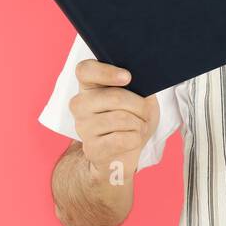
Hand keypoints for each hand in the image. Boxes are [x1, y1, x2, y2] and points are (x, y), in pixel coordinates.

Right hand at [69, 59, 160, 183]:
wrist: (122, 155)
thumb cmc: (131, 120)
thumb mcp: (138, 97)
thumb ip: (137, 85)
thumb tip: (144, 80)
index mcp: (89, 85)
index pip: (85, 70)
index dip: (106, 72)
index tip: (128, 77)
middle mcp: (80, 104)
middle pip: (115, 96)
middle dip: (140, 106)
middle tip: (146, 112)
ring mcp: (83, 126)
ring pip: (122, 118)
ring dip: (140, 124)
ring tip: (139, 127)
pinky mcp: (91, 148)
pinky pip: (122, 139)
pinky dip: (136, 139)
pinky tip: (132, 140)